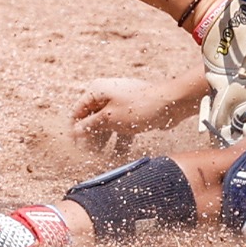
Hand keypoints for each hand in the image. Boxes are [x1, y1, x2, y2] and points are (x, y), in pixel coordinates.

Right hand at [69, 76, 197, 153]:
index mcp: (97, 90)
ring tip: (101, 155)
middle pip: (92, 117)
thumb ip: (90, 125)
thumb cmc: (138, 107)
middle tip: (88, 153)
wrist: (171, 102)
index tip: (74, 146)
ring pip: (107, 123)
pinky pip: (121, 126)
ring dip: (104, 139)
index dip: (74, 129)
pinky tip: (119, 153)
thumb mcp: (109, 118)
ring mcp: (121, 102)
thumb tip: (75, 131)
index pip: (78, 110)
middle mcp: (107, 94)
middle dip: (90, 136)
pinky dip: (119, 138)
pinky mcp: (133, 111)